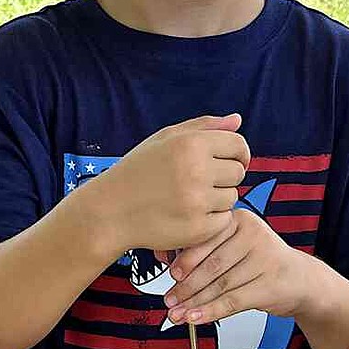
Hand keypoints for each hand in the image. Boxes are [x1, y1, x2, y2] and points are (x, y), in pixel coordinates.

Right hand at [99, 114, 249, 251]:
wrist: (110, 212)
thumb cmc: (138, 171)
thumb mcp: (165, 138)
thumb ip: (204, 126)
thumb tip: (237, 120)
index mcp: (190, 144)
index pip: (239, 145)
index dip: (238, 153)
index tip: (228, 161)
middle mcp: (196, 171)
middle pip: (238, 172)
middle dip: (224, 176)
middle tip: (199, 181)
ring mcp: (198, 202)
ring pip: (232, 197)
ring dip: (217, 199)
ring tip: (189, 198)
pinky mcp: (198, 228)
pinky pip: (224, 221)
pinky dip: (211, 220)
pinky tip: (189, 214)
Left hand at [162, 208, 307, 323]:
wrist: (300, 279)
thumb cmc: (261, 261)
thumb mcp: (236, 247)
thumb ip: (206, 250)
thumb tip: (167, 263)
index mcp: (241, 219)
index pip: (207, 239)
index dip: (185, 260)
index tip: (170, 275)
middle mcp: (255, 234)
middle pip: (212, 264)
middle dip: (186, 286)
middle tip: (170, 299)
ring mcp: (265, 259)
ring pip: (220, 285)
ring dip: (195, 302)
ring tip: (178, 313)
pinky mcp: (270, 285)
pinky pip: (233, 300)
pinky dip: (210, 311)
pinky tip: (196, 317)